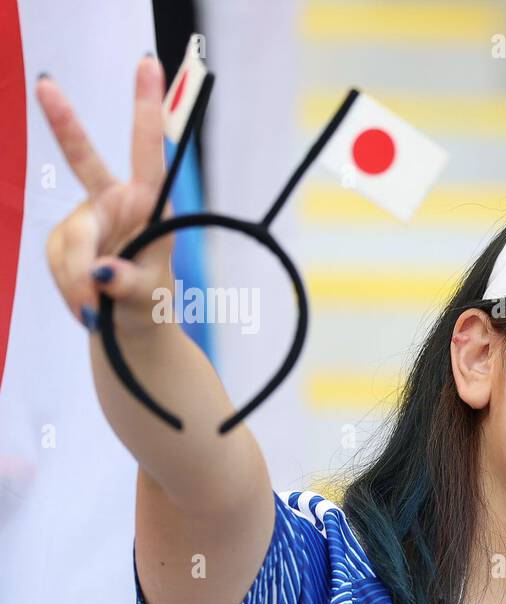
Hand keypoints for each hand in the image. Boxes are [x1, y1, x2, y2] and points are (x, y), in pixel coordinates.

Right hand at [36, 55, 174, 333]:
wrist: (126, 326)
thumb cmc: (148, 304)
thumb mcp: (147, 298)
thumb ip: (126, 285)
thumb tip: (101, 274)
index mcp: (149, 204)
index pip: (149, 152)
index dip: (147, 108)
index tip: (148, 64)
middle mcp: (115, 200)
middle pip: (84, 158)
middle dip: (64, 123)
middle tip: (45, 84)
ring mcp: (85, 216)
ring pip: (69, 239)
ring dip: (76, 278)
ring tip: (95, 306)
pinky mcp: (63, 236)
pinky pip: (56, 259)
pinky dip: (67, 284)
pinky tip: (84, 303)